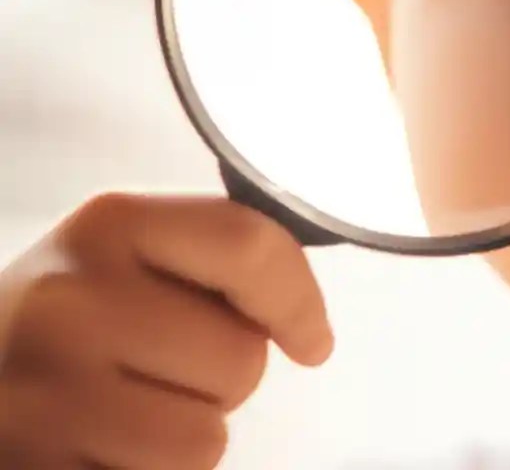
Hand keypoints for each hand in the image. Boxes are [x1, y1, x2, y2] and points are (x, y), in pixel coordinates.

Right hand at [0, 193, 333, 468]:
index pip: (248, 246)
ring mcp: (44, 393)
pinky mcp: (35, 466)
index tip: (311, 342)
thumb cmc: (72, 319)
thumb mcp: (127, 258)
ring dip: (186, 434)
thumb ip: (212, 263)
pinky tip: (101, 446)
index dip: (298, 301)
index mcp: (108, 226)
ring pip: (206, 437)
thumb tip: (305, 323)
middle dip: (223, 376)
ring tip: (127, 410)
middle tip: (159, 369)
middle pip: (242, 356)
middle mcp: (69, 300)